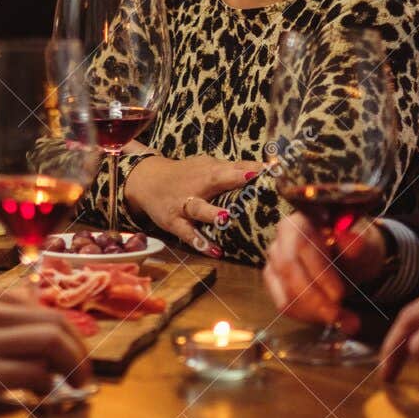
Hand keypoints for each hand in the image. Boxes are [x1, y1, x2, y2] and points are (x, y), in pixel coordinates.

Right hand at [0, 280, 91, 413]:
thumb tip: (21, 330)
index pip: (40, 303)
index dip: (64, 328)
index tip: (71, 347)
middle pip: (56, 320)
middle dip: (79, 348)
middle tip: (84, 371)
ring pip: (53, 341)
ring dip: (74, 366)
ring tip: (76, 385)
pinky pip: (34, 374)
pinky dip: (49, 387)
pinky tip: (45, 398)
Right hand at [121, 154, 260, 256]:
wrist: (147, 181)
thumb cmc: (187, 175)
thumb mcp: (208, 166)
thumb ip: (235, 168)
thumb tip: (266, 167)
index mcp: (209, 171)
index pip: (232, 167)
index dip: (250, 169)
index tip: (271, 169)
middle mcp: (197, 186)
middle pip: (215, 181)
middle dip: (233, 180)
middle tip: (252, 182)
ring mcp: (184, 205)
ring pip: (198, 208)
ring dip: (211, 213)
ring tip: (225, 218)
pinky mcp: (174, 222)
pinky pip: (188, 233)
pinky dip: (201, 242)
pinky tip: (216, 251)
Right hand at [263, 213, 388, 333]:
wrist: (347, 260)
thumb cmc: (352, 249)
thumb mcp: (362, 245)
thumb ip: (358, 244)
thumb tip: (351, 240)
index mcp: (299, 222)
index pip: (301, 246)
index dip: (319, 273)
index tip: (339, 295)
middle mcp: (280, 242)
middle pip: (288, 272)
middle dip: (314, 299)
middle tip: (338, 315)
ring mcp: (274, 265)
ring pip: (284, 295)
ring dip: (315, 313)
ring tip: (345, 320)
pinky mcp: (275, 287)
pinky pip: (286, 307)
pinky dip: (310, 317)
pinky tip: (331, 318)